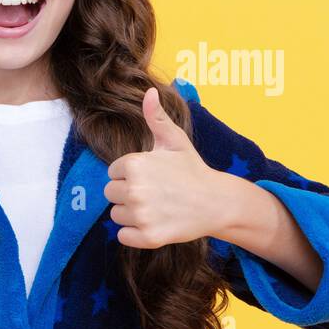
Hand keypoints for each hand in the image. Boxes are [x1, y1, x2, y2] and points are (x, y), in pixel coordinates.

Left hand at [104, 87, 234, 248]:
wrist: (216, 202)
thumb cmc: (192, 169)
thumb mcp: (174, 140)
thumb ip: (155, 117)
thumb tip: (149, 91)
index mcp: (134, 164)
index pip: (113, 172)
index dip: (130, 174)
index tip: (153, 176)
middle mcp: (134, 189)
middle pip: (112, 194)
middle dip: (129, 193)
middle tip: (156, 192)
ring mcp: (141, 215)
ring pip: (117, 215)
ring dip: (132, 214)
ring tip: (157, 207)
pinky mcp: (148, 237)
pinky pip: (123, 236)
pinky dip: (136, 233)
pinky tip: (155, 223)